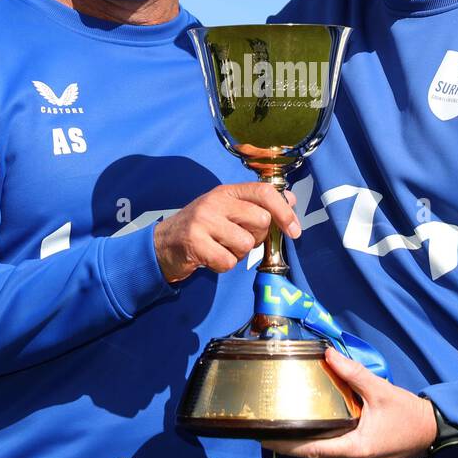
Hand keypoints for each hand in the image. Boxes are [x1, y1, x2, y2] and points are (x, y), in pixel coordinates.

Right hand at [153, 183, 298, 282]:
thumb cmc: (202, 228)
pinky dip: (224, 265)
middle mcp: (215, 202)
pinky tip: (212, 258)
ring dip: (239, 254)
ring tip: (223, 248)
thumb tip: (292, 199)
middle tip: (240, 240)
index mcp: (227, 191)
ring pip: (246, 244)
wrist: (162, 244)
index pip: (265, 192)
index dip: (285, 211)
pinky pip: (228, 262)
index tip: (294, 230)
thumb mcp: (228, 209)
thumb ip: (258, 204)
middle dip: (257, 237)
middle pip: (260, 221)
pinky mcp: (194, 243)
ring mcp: (203, 221)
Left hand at [263, 346, 436, 457]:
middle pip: (314, 457)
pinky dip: (321, 448)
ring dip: (306, 447)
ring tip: (285, 429)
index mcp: (355, 448)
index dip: (285, 445)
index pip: (311, 450)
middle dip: (291, 445)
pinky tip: (311, 434)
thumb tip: (328, 354)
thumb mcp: (380, 390)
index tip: (265, 438)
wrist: (431, 431)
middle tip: (270, 428)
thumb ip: (352, 373)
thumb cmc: (407, 413)